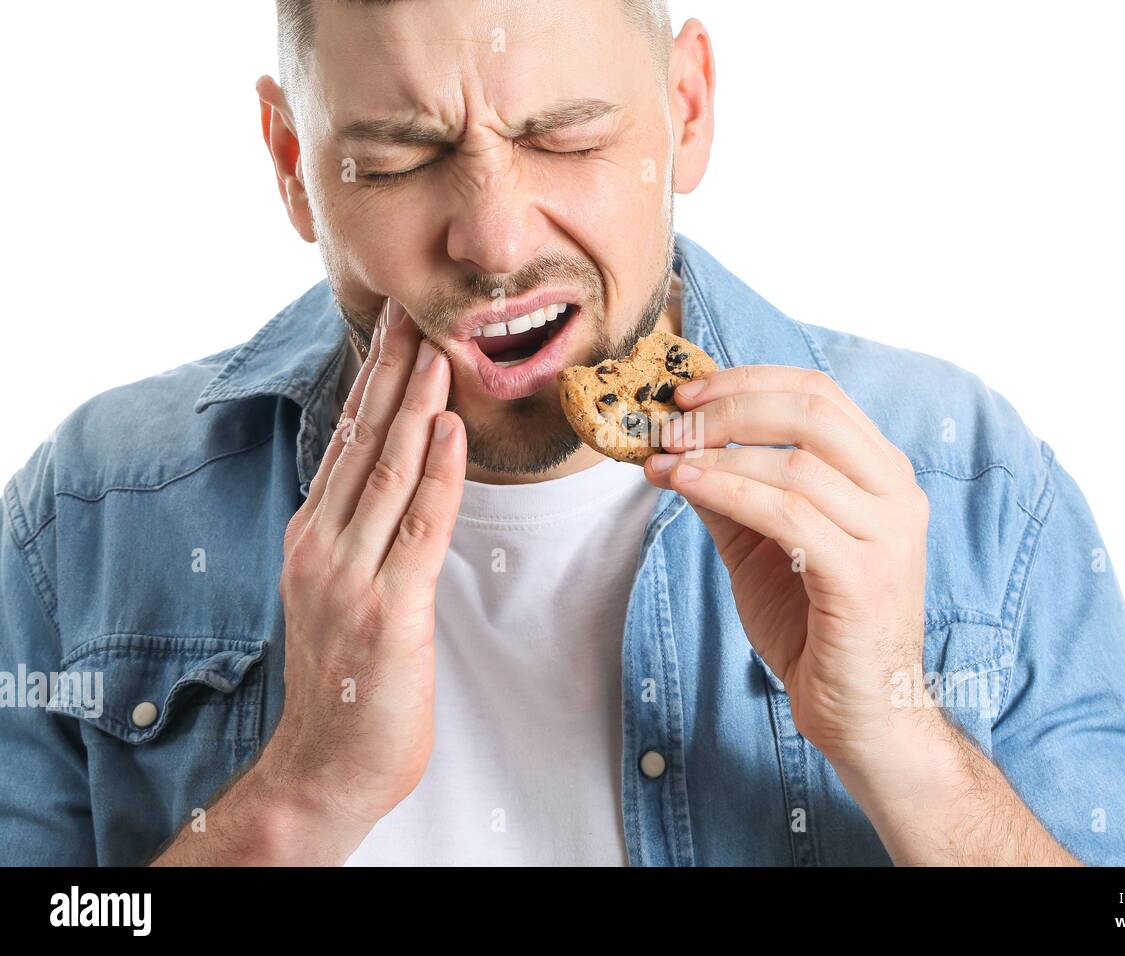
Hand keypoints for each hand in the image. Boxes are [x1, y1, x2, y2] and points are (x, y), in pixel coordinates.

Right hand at [264, 298, 464, 834]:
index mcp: (313, 532)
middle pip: (361, 440)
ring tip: (437, 349)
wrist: (326, 762)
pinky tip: (450, 429)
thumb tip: (396, 479)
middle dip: (389, 371)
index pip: (347, 439)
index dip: (372, 381)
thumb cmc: (346, 678)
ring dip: (415, 405)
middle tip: (412, 309)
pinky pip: (417, 526)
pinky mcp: (387, 607)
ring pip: (388, 471)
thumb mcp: (338, 589)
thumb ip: (361, 532)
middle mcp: (322, 542)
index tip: (393, 328)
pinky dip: (438, 473)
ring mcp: (349, 574)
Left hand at [644, 366, 928, 763]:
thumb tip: (675, 449)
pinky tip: (687, 487)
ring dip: (716, 455)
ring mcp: (887, 535)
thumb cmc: (817, 629)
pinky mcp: (863, 577)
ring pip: (793, 463)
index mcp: (880, 474)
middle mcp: (895, 494)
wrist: (862, 711)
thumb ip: (733, 495)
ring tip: (666, 461)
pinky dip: (728, 492)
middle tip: (672, 422)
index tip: (688, 392)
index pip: (819, 393)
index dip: (749, 381)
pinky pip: (787, 514)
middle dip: (730, 407)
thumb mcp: (765, 547)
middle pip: (812, 410)